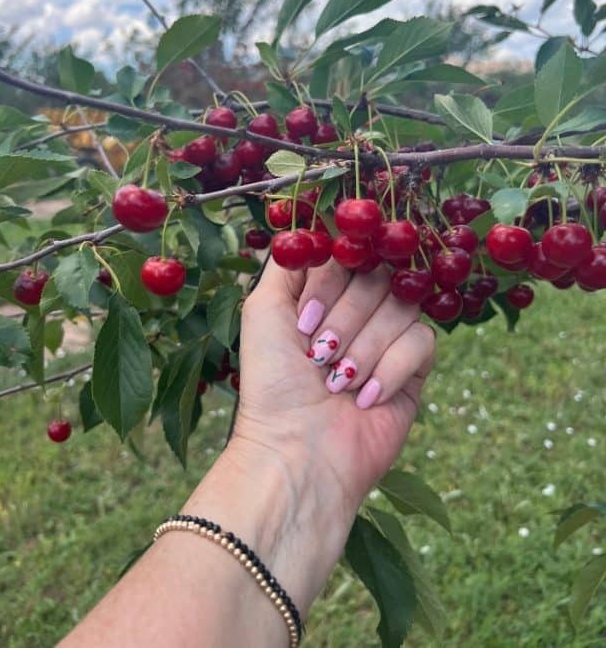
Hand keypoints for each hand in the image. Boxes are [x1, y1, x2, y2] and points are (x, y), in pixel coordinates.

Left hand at [233, 258, 435, 524]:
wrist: (297, 452)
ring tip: (336, 381)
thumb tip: (313, 231)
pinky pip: (421, 342)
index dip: (332, 282)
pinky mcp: (414, 370)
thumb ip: (287, 262)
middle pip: (379, 277)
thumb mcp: (262, 310)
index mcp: (323, 294)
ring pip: (402, 307)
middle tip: (317, 356)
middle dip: (344, 319)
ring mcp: (388, 339)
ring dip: (363, 347)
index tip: (304, 319)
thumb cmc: (273, 382)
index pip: (350, 255)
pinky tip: (363, 398)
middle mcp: (358, 311)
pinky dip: (389, 369)